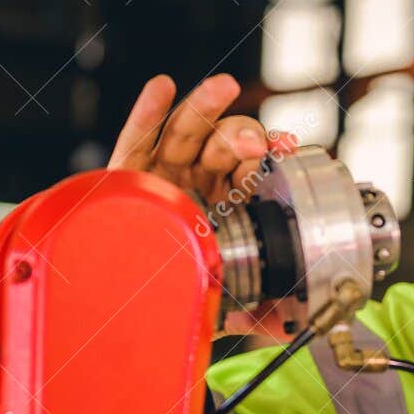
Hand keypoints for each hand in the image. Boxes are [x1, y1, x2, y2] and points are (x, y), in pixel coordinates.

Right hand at [109, 73, 297, 338]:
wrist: (127, 303)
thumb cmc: (176, 290)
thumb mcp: (220, 297)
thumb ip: (249, 309)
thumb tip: (278, 325)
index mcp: (225, 199)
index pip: (251, 167)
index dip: (270, 153)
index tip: (286, 149)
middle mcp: (196, 181)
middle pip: (221, 143)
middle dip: (241, 136)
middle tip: (254, 145)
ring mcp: (163, 173)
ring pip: (186, 131)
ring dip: (206, 106)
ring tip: (224, 88)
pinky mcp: (127, 175)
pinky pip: (136, 141)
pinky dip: (147, 113)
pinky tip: (162, 88)